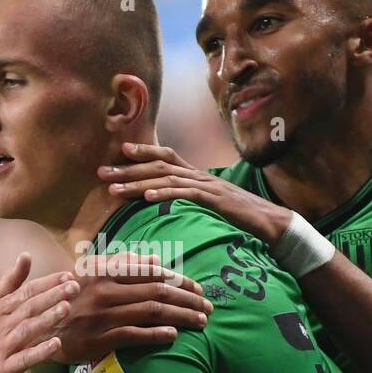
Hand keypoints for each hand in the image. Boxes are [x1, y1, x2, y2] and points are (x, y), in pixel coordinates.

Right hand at [0, 253, 77, 372]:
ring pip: (27, 329)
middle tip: (74, 286)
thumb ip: (10, 281)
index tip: (68, 275)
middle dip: (52, 296)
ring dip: (47, 318)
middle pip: (29, 307)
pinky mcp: (4, 368)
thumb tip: (26, 255)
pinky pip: (23, 359)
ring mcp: (3, 347)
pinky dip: (39, 351)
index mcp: (0, 308)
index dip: (47, 282)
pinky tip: (56, 344)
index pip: (26, 291)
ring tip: (66, 308)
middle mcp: (2, 324)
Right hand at [55, 253, 211, 363]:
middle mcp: (105, 291)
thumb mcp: (92, 274)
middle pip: (157, 292)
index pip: (150, 272)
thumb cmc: (73, 298)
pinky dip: (157, 334)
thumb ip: (123, 264)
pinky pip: (135, 335)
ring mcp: (102, 315)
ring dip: (181, 316)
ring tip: (201, 321)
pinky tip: (175, 335)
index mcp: (104, 271)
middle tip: (208, 306)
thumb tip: (155, 258)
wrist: (41, 328)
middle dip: (188, 299)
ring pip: (152, 313)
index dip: (178, 279)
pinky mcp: (99, 339)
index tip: (197, 287)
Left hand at [98, 142, 291, 245]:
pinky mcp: (214, 200)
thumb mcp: (210, 203)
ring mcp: (206, 186)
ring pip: (166, 179)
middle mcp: (199, 175)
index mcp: (196, 174)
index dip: (142, 151)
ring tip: (114, 190)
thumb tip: (171, 198)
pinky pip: (185, 194)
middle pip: (158, 165)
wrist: (270, 221)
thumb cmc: (240, 215)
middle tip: (101, 172)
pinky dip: (164, 194)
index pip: (165, 155)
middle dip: (127, 169)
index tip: (119, 152)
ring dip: (137, 183)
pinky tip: (147, 198)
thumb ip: (192, 196)